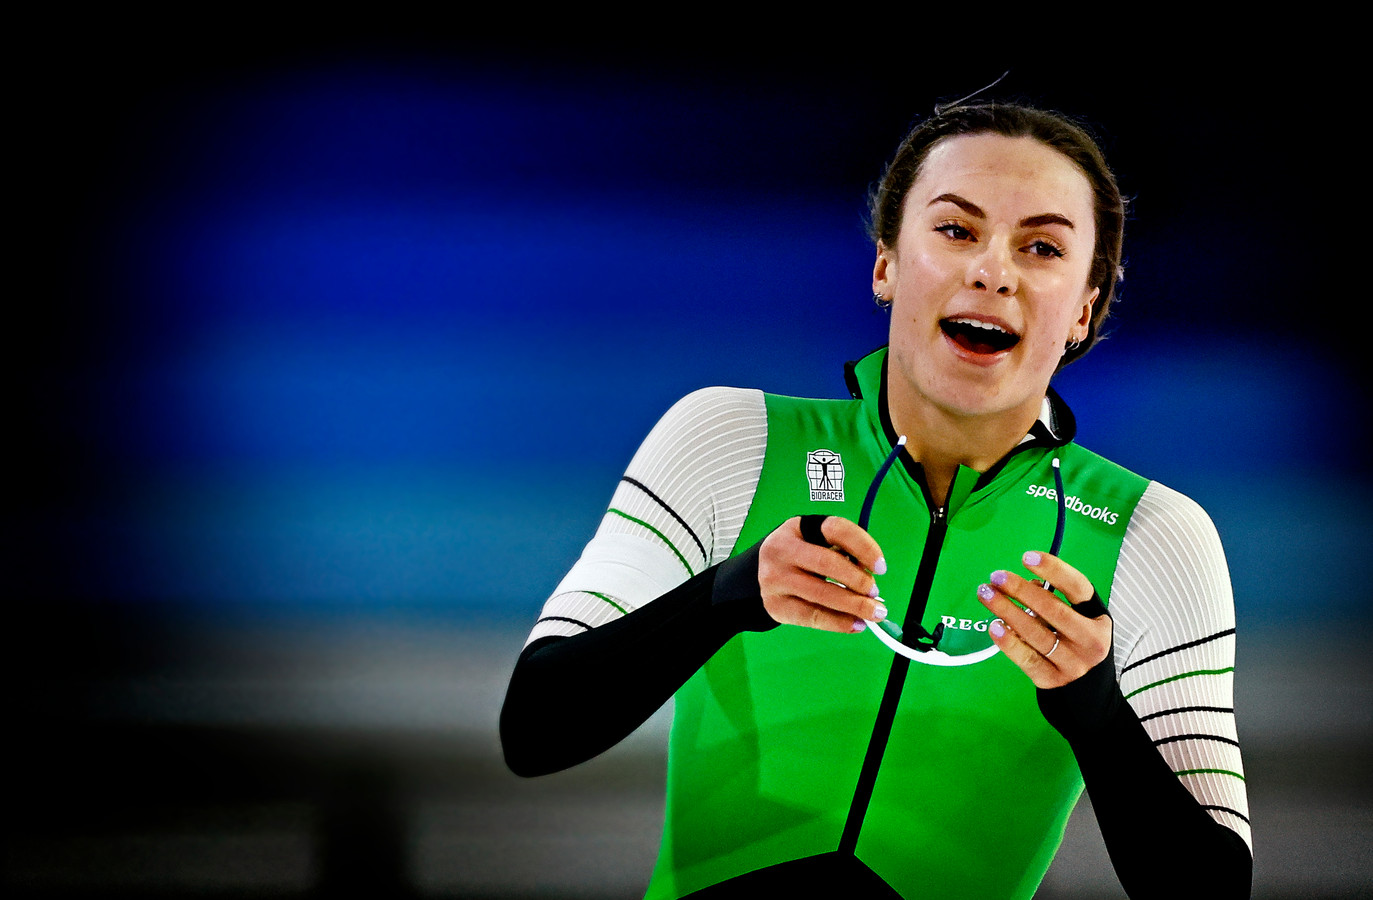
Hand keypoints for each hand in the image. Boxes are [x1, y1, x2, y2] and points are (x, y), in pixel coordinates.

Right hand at [757, 516, 887, 632]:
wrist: (759, 575)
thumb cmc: (799, 558)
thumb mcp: (816, 543)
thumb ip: (842, 552)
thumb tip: (870, 579)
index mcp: (798, 527)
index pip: (836, 529)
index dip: (863, 547)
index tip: (881, 567)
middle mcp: (782, 549)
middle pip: (827, 563)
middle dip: (858, 581)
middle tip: (875, 594)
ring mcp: (775, 578)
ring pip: (821, 594)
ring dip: (854, 606)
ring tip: (873, 613)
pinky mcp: (776, 605)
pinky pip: (812, 617)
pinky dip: (839, 623)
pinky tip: (855, 624)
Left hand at [976, 550, 1110, 687]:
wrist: (1086, 694)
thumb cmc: (1076, 646)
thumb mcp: (1078, 622)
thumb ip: (1055, 602)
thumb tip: (1024, 586)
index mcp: (1098, 619)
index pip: (1079, 588)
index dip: (1054, 570)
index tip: (1026, 557)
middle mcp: (1090, 641)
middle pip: (1053, 610)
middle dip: (1021, 590)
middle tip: (996, 577)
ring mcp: (1072, 664)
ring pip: (1036, 633)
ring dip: (1007, 611)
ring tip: (986, 595)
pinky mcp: (1052, 681)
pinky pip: (1027, 659)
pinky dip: (1009, 642)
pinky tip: (994, 627)